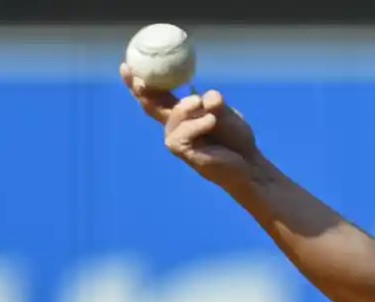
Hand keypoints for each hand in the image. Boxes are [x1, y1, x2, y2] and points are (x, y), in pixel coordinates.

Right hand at [119, 63, 260, 191]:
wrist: (248, 163)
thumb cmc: (235, 137)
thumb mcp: (227, 113)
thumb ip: (216, 103)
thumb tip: (207, 97)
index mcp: (181, 112)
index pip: (156, 94)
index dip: (139, 81)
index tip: (125, 64)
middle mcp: (174, 125)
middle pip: (150, 105)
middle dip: (141, 90)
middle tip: (140, 79)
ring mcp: (177, 139)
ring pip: (173, 116)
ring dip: (188, 108)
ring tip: (206, 108)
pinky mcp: (183, 152)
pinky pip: (183, 134)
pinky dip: (198, 124)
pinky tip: (211, 121)